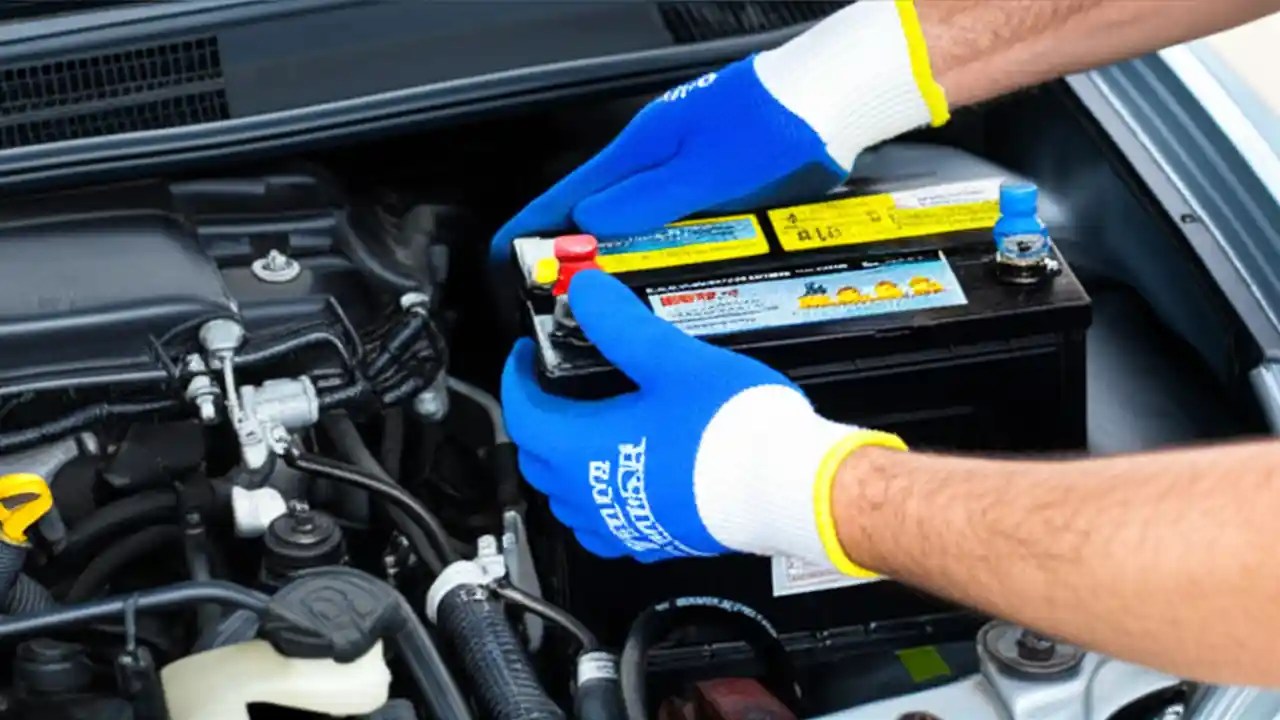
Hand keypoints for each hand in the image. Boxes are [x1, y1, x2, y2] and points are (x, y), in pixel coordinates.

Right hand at [490, 1, 948, 263]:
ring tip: (605, 296)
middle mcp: (659, 158)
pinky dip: (662, 250)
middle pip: (600, 211)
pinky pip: (676, 224)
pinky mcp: (717, 184)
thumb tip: (586, 223)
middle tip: (555, 292)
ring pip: (638, 222)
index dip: (533, 224)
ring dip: (620, 255)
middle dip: (574, 249)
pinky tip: (666, 275)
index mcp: (643, 148)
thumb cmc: (771, 122)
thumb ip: (645, 201)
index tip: (502, 253)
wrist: (831, 102)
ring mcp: (687, 170)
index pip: (571, 192)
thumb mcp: (703, 171)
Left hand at [501, 270, 891, 564]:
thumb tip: (586, 293)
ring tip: (586, 430)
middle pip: (538, 458)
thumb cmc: (730, 431)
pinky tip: (627, 476)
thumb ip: (621, 325)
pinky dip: (601, 498)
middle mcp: (592, 496)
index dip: (517, 378)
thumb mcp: (670, 359)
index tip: (526, 356)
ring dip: (564, 463)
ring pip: (567, 497)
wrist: (784, 486)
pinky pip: (607, 525)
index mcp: (582, 449)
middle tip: (553, 387)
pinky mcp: (656, 539)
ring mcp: (623, 525)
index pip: (522, 413)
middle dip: (537, 419)